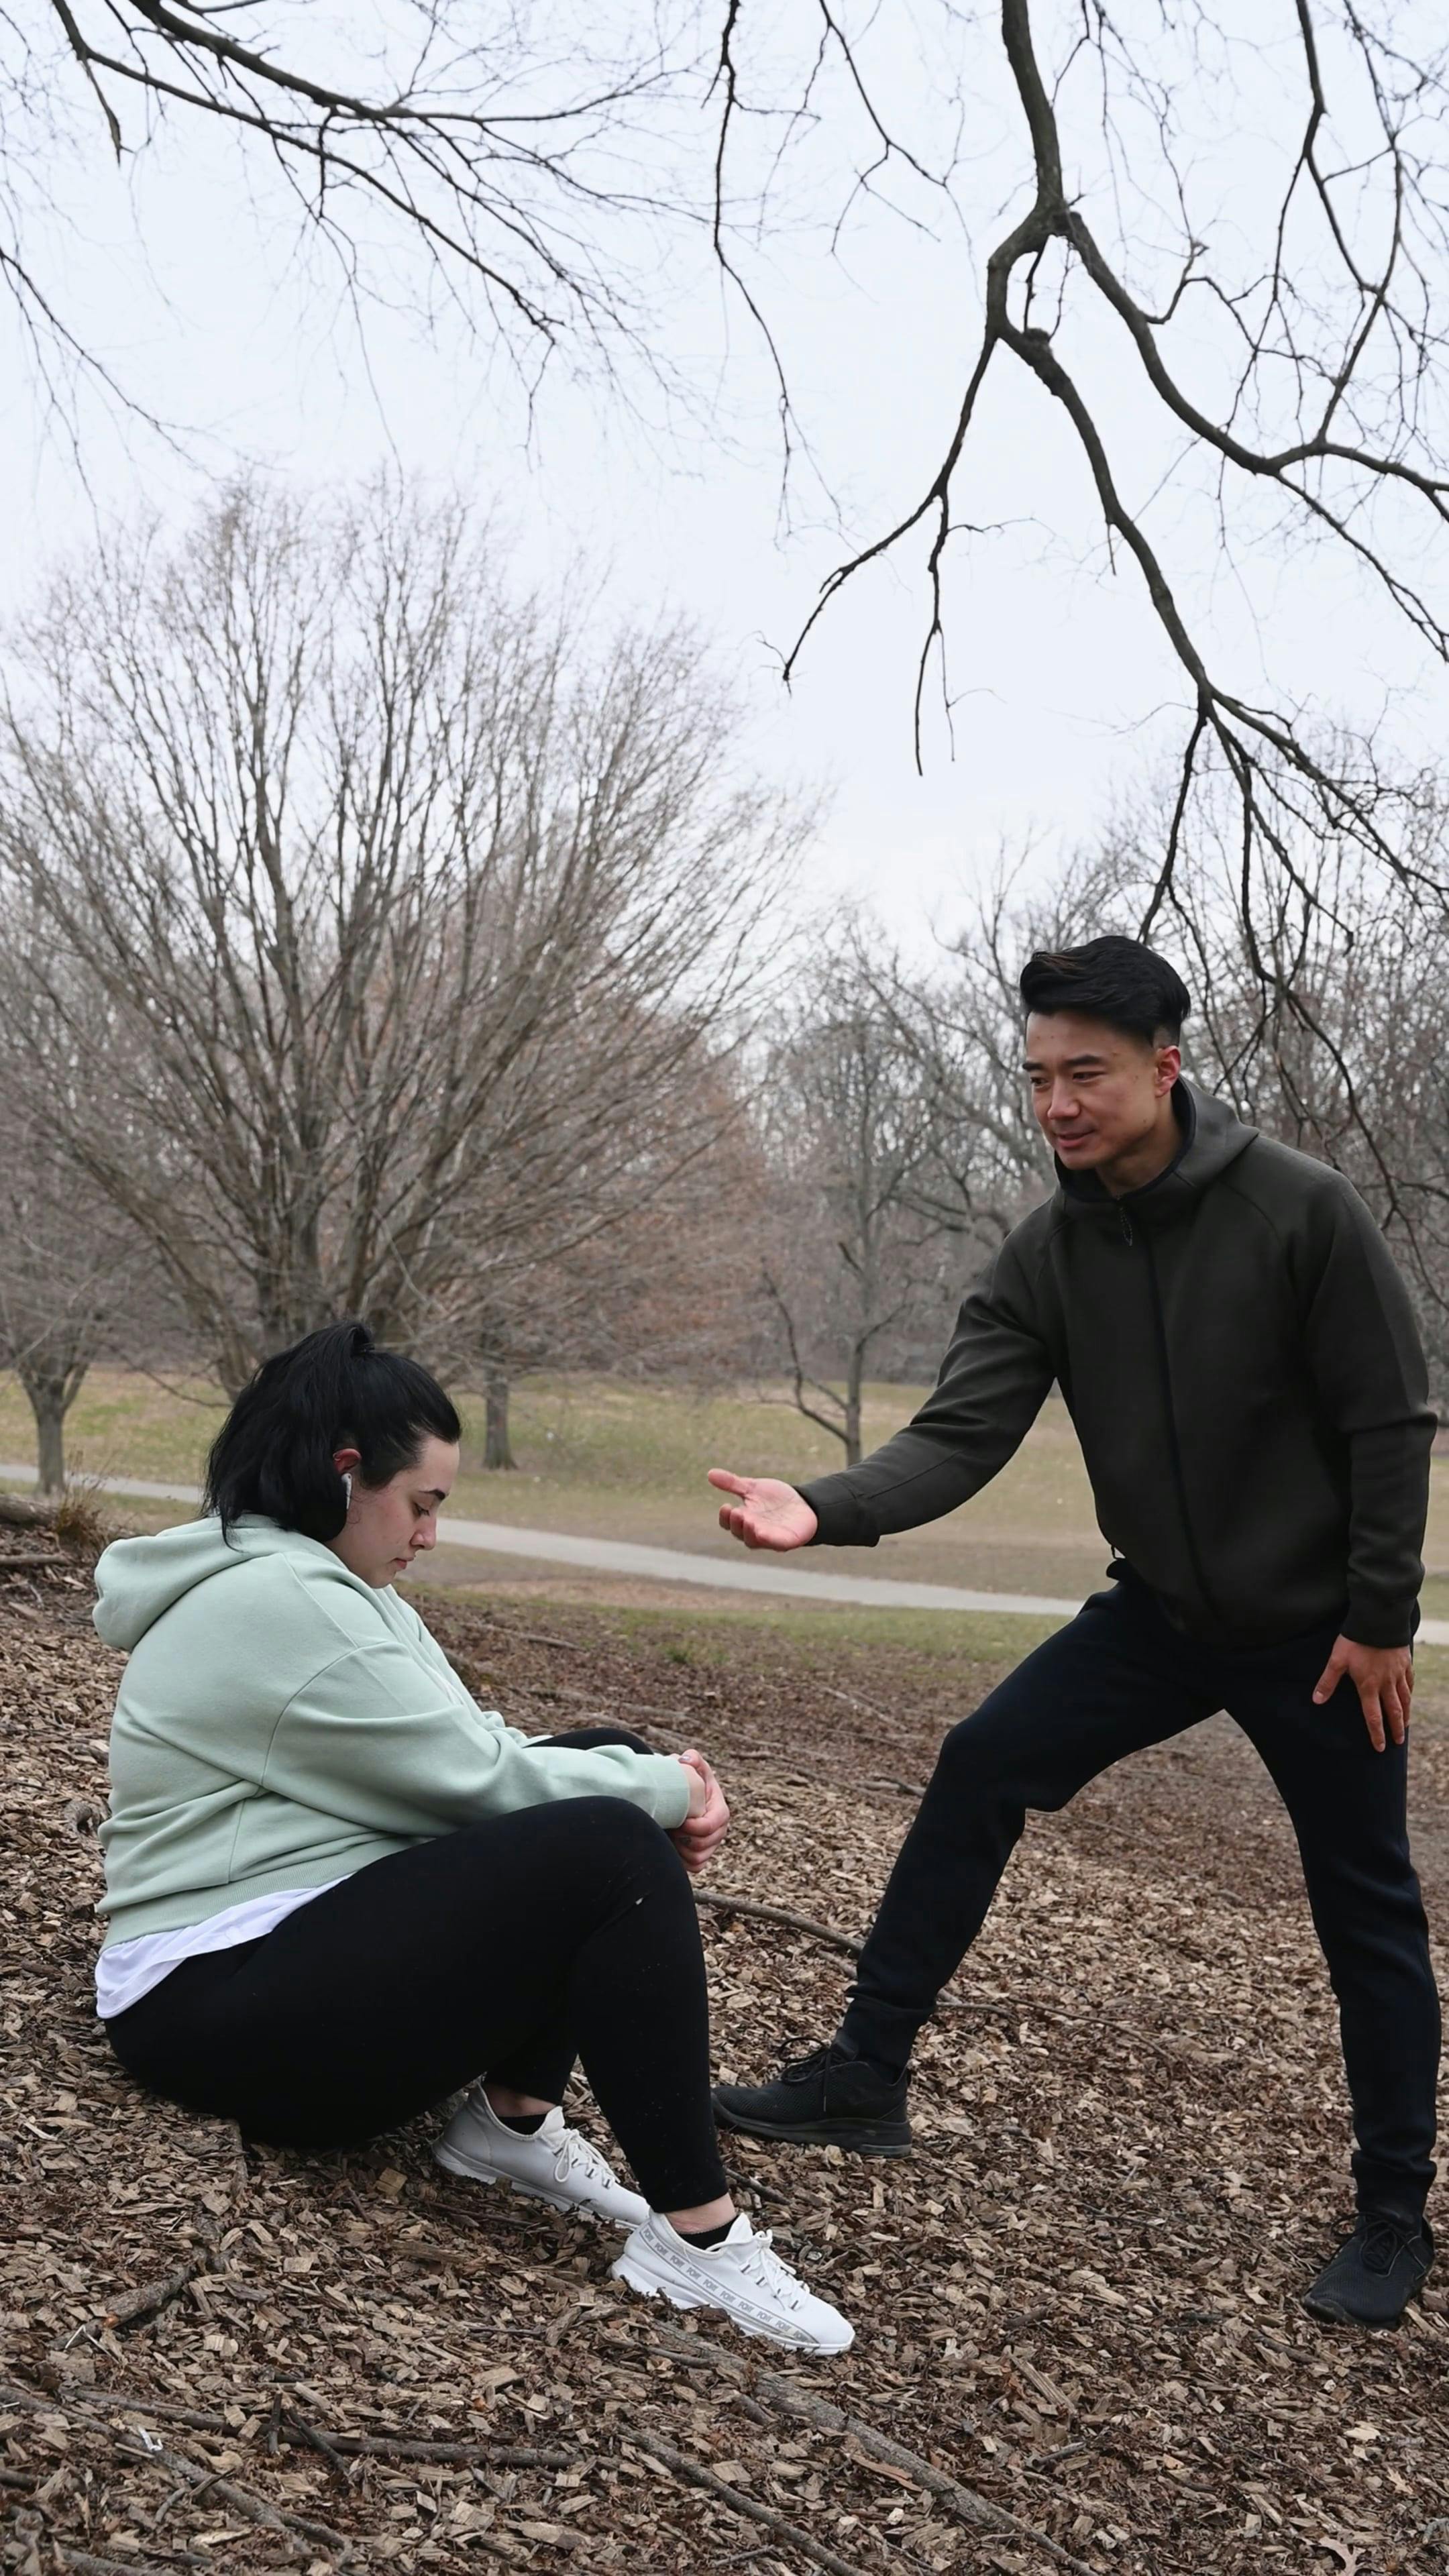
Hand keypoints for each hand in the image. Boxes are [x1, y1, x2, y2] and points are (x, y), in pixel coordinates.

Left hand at [671, 1749, 730, 1876]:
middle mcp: (719, 1831)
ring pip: (699, 1859)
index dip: (695, 1827)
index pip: (712, 1826)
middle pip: (705, 1846)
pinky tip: (670, 1846)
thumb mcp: (691, 1766)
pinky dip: (681, 1861)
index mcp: (720, 1810)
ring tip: (670, 1836)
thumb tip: (688, 1760)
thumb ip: (691, 1759)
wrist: (679, 1797)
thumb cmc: (687, 1780)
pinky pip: (694, 1867)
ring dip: (681, 1851)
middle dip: (685, 1840)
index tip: (679, 1821)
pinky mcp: (700, 1856)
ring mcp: (710, 1845)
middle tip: (671, 1829)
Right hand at [708, 1469, 817, 1552]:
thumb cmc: (776, 1499)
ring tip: (748, 1520)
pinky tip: (762, 1533)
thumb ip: (733, 1483)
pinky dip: (767, 1539)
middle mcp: (753, 1531)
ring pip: (753, 1541)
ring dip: (749, 1532)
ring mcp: (768, 1538)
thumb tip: (710, 1473)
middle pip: (738, 1533)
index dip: (725, 1517)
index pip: (728, 1523)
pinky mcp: (785, 1542)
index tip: (725, 1506)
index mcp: (743, 1519)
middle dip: (736, 1524)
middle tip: (736, 1512)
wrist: (805, 1504)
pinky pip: (774, 1543)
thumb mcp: (753, 1488)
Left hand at [1312, 1634, 1413, 1750]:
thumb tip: (1317, 1700)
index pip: (1373, 1716)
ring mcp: (1397, 1673)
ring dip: (1405, 1713)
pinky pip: (1409, 1681)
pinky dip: (1409, 1692)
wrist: (1378, 1620)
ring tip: (1406, 1724)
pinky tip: (1409, 1696)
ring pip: (1404, 1698)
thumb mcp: (1337, 1660)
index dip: (1376, 1733)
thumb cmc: (1355, 1640)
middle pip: (1393, 1711)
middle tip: (1398, 1742)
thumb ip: (1328, 1681)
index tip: (1380, 1747)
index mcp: (1368, 1686)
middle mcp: (1386, 1683)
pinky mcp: (1405, 1662)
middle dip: (1395, 1729)